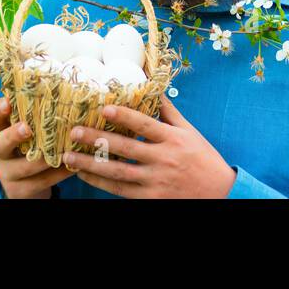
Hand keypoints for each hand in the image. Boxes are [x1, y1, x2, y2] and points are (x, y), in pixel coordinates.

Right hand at [0, 96, 73, 198]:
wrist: (28, 186)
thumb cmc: (35, 149)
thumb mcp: (33, 133)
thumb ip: (41, 117)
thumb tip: (68, 86)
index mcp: (2, 133)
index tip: (7, 101)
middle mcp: (0, 153)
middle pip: (0, 143)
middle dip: (13, 135)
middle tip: (27, 128)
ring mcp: (7, 173)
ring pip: (24, 166)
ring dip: (44, 158)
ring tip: (64, 150)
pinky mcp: (20, 190)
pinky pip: (41, 182)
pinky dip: (59, 174)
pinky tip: (74, 166)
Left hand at [62, 95, 237, 197]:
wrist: (220, 193)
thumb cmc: (203, 159)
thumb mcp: (190, 132)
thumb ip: (169, 113)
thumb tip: (152, 89)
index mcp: (173, 139)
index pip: (145, 125)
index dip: (124, 115)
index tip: (103, 107)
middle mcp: (164, 159)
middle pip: (126, 148)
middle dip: (98, 139)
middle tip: (74, 131)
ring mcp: (156, 181)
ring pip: (118, 172)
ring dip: (91, 164)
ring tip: (68, 157)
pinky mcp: (151, 198)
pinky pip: (120, 191)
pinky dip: (100, 183)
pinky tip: (84, 175)